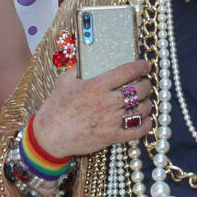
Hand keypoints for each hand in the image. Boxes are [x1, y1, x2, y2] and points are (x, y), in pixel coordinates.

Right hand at [30, 60, 153, 158]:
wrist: (49, 136)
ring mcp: (111, 121)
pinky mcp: (112, 137)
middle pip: (140, 90)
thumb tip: (84, 60)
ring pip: (142, 110)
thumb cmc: (55, 108)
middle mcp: (107, 102)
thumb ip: (77, 69)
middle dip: (147, 84)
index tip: (145, 65)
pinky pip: (137, 131)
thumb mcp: (64, 82)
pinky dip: (146, 124)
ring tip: (145, 101)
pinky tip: (147, 119)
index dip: (141, 66)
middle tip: (145, 83)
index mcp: (97, 85)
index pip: (128, 71)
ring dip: (147, 103)